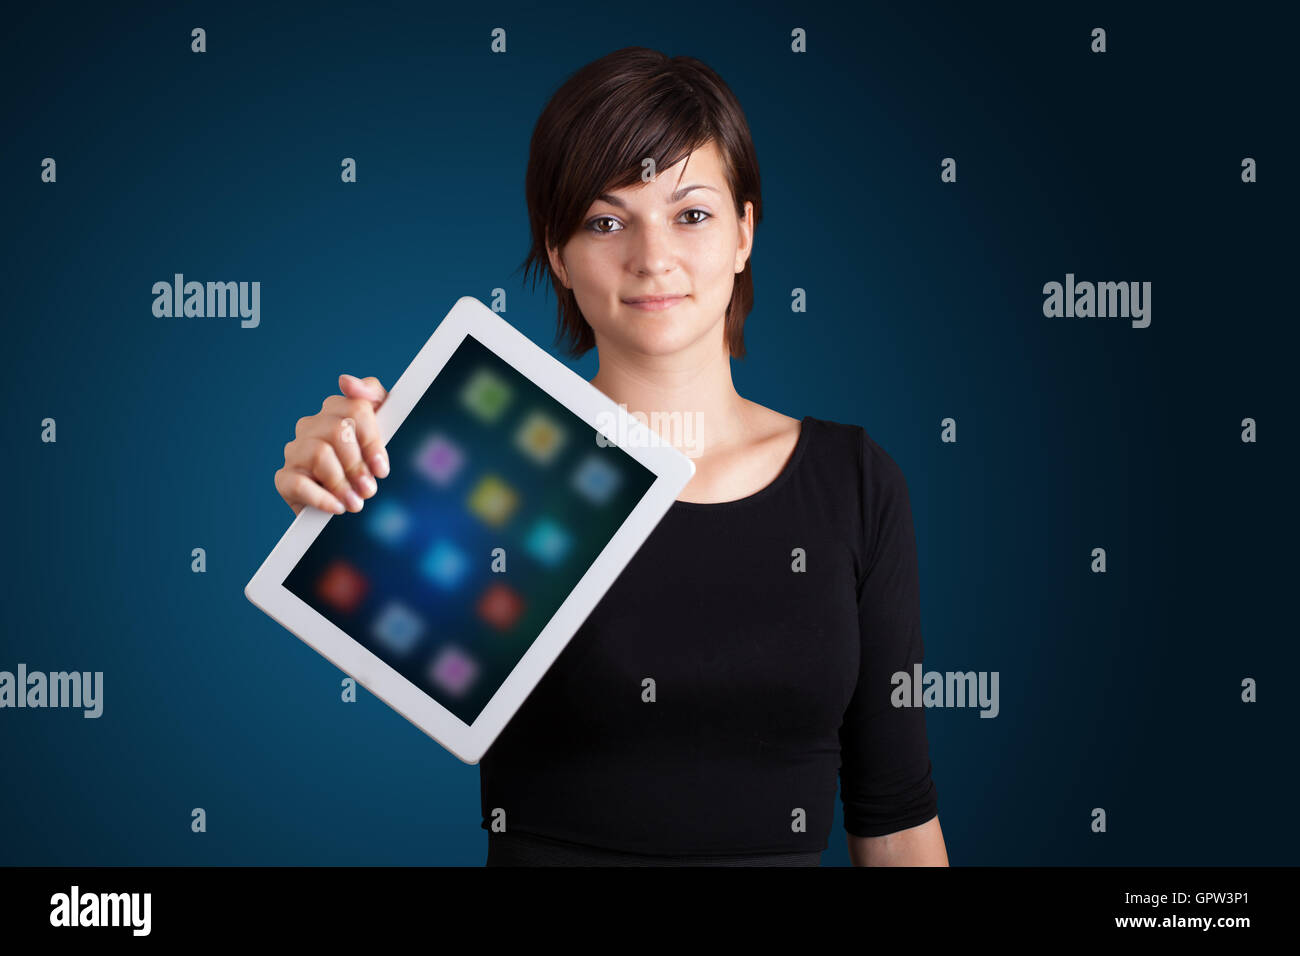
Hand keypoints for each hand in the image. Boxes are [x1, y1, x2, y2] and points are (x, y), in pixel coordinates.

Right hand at [274, 374, 390, 515]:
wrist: (347, 503)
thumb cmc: (366, 463)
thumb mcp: (383, 428)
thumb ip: (373, 396)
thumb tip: (347, 382)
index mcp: (335, 411)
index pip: (356, 408)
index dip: (372, 440)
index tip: (381, 467)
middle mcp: (311, 426)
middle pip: (338, 430)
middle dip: (358, 463)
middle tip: (369, 489)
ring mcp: (296, 451)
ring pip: (320, 454)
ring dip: (342, 483)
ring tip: (355, 502)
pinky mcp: (284, 478)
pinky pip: (299, 483)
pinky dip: (322, 498)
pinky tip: (336, 507)